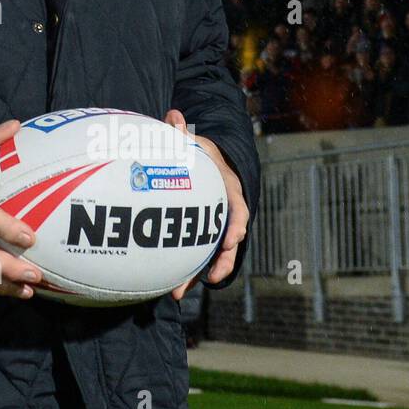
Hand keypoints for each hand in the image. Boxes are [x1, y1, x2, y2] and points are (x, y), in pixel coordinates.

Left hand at [163, 108, 248, 300]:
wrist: (206, 165)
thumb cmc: (199, 155)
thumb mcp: (193, 142)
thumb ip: (182, 132)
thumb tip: (174, 116)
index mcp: (227, 189)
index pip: (238, 208)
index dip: (236, 223)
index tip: (234, 238)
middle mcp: (225, 213)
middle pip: (228, 241)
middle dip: (221, 261)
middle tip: (209, 277)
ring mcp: (214, 228)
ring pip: (212, 256)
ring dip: (199, 274)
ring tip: (179, 292)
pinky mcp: (200, 237)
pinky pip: (196, 257)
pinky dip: (186, 272)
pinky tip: (170, 288)